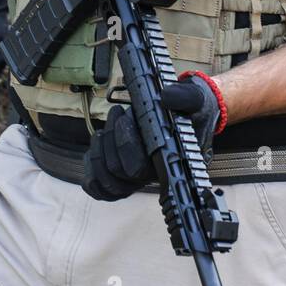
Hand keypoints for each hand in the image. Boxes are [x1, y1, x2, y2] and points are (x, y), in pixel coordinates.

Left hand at [82, 75, 221, 200]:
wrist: (189, 113)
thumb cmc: (192, 110)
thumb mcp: (193, 99)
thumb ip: (183, 97)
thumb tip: (165, 97)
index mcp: (168, 161)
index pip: (139, 168)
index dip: (125, 143)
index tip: (126, 116)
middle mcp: (151, 174)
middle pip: (118, 171)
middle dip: (111, 139)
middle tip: (119, 113)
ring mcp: (136, 178)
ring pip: (106, 180)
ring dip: (99, 150)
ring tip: (107, 127)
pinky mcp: (123, 176)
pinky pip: (100, 188)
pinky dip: (91, 171)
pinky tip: (96, 150)